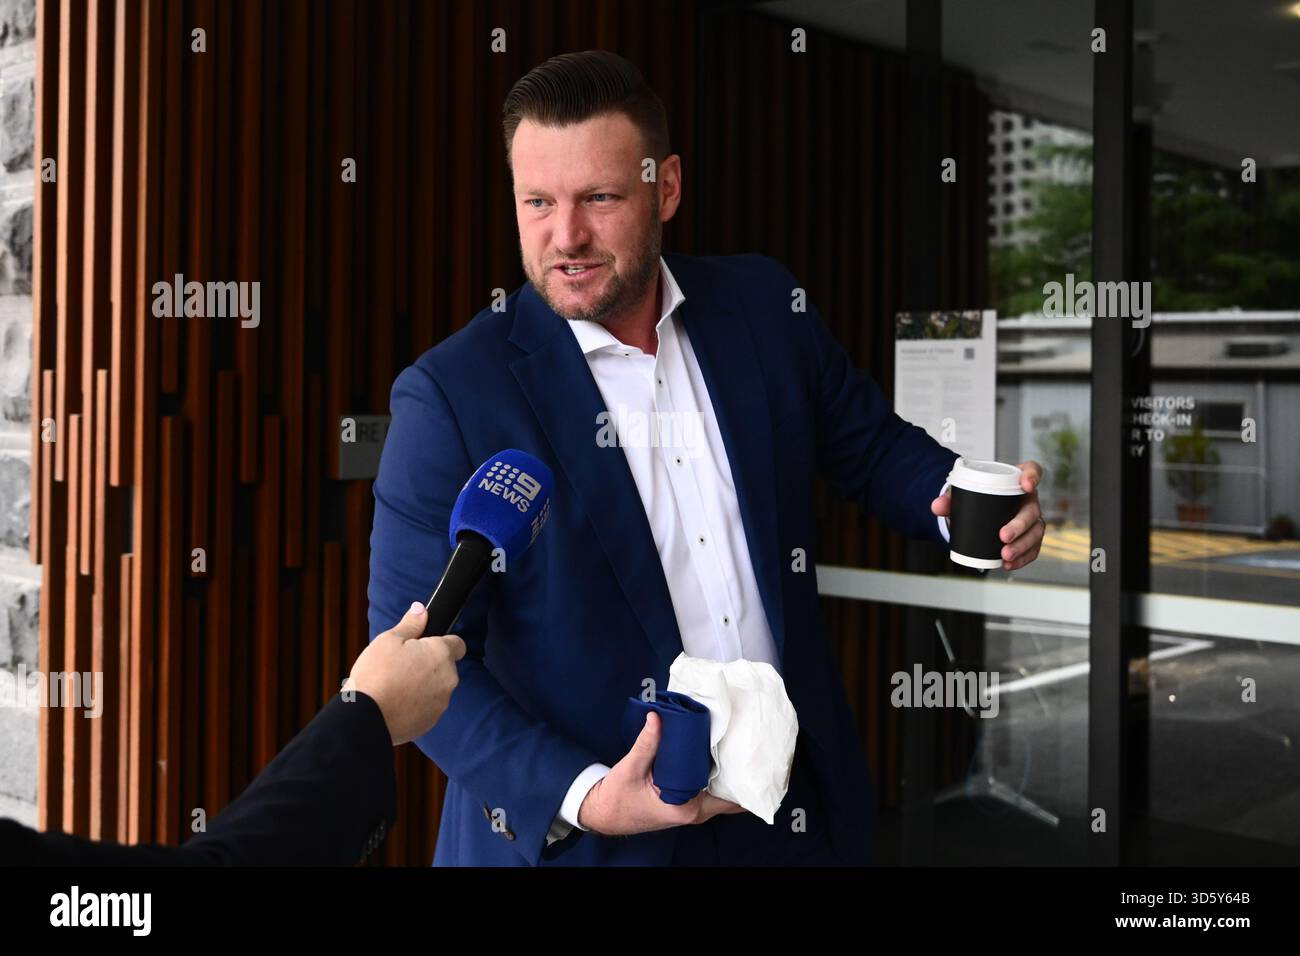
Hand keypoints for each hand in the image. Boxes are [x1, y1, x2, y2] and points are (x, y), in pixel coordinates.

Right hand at [342, 602, 466, 744]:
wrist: (366, 718)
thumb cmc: (376, 675)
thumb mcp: (388, 640)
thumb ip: (410, 625)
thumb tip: (421, 610)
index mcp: (440, 654)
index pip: (457, 644)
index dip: (443, 642)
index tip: (426, 646)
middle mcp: (448, 678)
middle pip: (444, 667)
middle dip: (428, 665)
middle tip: (402, 666)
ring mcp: (441, 702)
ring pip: (436, 688)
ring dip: (423, 686)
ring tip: (395, 687)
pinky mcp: (431, 721)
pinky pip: (428, 708)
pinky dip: (416, 705)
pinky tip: (396, 703)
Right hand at [577, 711, 747, 835]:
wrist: (603, 812)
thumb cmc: (616, 797)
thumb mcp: (630, 769)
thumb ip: (646, 743)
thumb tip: (657, 717)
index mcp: (686, 808)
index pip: (727, 797)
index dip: (742, 778)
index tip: (751, 757)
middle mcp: (693, 812)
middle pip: (728, 794)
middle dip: (740, 772)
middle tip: (747, 742)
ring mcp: (690, 809)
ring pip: (719, 791)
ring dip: (728, 772)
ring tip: (736, 744)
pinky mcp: (685, 802)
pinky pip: (708, 789)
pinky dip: (714, 774)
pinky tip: (716, 754)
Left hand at [930, 459, 1045, 570]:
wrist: (977, 514)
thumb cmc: (976, 499)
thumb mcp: (962, 496)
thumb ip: (949, 499)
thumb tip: (937, 506)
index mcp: (1016, 482)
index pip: (1032, 470)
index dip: (1033, 475)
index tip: (1025, 485)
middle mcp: (1028, 500)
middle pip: (1032, 510)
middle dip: (1019, 525)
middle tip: (1003, 536)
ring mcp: (1031, 520)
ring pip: (1035, 532)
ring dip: (1022, 545)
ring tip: (1005, 555)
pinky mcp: (1030, 538)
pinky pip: (1032, 549)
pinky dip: (1022, 558)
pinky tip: (1009, 564)